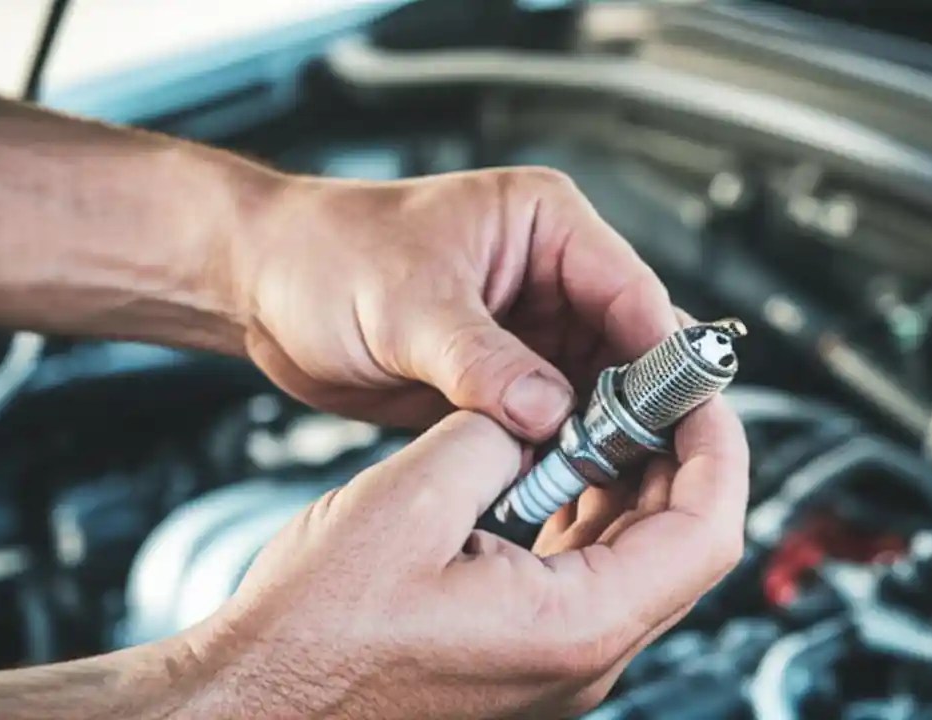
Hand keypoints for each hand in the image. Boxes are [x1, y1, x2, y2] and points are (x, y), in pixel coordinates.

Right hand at [181, 406, 747, 718]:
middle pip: (680, 544)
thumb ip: (495, 437)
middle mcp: (581, 658)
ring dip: (626, 481)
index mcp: (575, 628)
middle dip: (671, 453)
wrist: (259, 703)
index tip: (697, 389)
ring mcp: (554, 663)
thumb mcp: (410, 499)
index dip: (718, 445)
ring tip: (594, 416)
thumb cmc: (312, 635)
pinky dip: (582, 513)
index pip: (706, 532)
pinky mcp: (522, 655)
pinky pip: (584, 576)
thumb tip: (528, 412)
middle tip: (644, 389)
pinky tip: (546, 468)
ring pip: (635, 559)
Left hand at [232, 168, 677, 440]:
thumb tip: (549, 411)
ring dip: (593, 435)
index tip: (669, 416)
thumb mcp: (407, 307)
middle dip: (629, 406)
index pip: (631, 290)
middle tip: (632, 464)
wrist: (261, 289)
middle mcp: (547, 276)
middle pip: (624, 348)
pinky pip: (549, 419)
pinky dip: (555, 451)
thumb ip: (482, 361)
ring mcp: (526, 331)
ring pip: (592, 392)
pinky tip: (556, 481)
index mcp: (544, 225)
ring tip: (594, 479)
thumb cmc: (324, 256)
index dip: (657, 356)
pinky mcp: (499, 377)